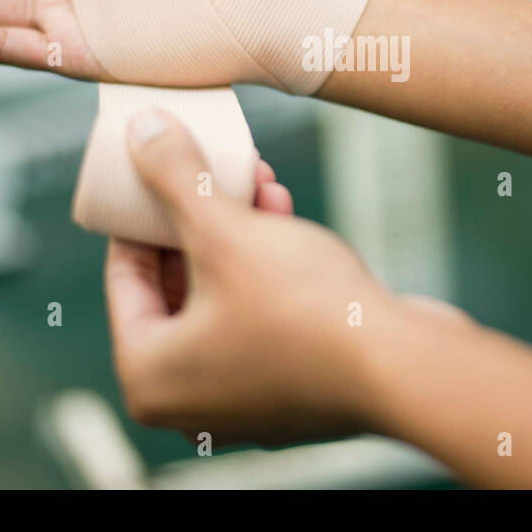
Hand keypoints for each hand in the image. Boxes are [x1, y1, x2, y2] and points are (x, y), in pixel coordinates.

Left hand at [106, 108, 404, 445]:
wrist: (406, 369)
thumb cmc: (306, 311)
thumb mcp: (226, 229)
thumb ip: (174, 176)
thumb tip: (138, 128)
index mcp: (150, 376)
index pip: (125, 276)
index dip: (141, 210)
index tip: (155, 168)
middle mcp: (187, 402)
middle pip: (178, 285)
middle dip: (199, 216)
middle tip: (214, 166)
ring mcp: (242, 403)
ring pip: (223, 297)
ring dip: (239, 233)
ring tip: (259, 181)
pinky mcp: (292, 393)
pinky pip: (262, 318)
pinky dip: (270, 271)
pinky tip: (286, 217)